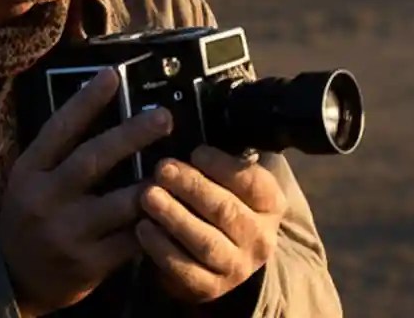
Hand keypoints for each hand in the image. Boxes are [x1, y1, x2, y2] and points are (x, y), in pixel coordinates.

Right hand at [0, 68, 173, 316]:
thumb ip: (59, 151)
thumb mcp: (30, 179)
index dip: (86, 101)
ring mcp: (68, 233)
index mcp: (30, 172)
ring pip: (120, 203)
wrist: (14, 278)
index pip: (59, 129)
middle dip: (131, 135)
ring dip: (151, 184)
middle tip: (163, 117)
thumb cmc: (30, 217)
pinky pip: (131, 240)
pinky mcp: (90, 264)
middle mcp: (46, 199)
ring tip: (176, 168)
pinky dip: (152, 223)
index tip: (113, 76)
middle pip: (93, 159)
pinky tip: (171, 209)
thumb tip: (99, 105)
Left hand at [137, 146, 286, 303]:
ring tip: (148, 196)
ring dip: (174, 216)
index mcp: (270, 204)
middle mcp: (260, 237)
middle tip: (162, 168)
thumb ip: (222, 160)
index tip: (196, 152)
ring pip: (205, 241)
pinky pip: (185, 270)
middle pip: (225, 210)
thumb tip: (193, 127)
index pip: (252, 183)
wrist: (225, 258)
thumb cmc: (223, 202)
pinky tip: (143, 228)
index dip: (223, 166)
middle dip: (191, 187)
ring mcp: (237, 266)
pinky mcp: (210, 287)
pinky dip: (162, 249)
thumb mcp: (232, 180)